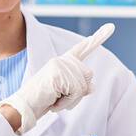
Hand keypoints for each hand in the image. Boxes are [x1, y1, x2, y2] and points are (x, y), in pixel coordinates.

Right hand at [0, 23, 114, 133]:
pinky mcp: (59, 74)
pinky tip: (54, 101)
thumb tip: (92, 87)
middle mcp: (62, 60)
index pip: (82, 49)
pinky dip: (67, 102)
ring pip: (84, 85)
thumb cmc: (43, 101)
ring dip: (72, 99)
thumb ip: (80, 87)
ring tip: (55, 99)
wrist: (24, 107)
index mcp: (63, 62)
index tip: (111, 27)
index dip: (98, 38)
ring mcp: (60, 66)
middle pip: (88, 76)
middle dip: (78, 93)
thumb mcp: (65, 93)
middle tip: (58, 97)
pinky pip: (77, 92)